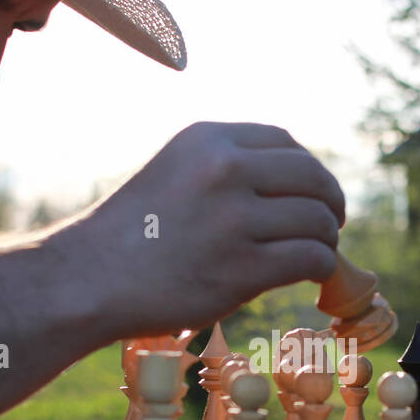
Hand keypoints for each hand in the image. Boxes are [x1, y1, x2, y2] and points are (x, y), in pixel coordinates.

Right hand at [65, 121, 346, 335]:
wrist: (89, 280)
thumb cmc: (131, 234)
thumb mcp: (175, 170)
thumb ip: (227, 166)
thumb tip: (295, 185)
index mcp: (209, 140)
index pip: (286, 144)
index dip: (309, 171)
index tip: (312, 193)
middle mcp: (225, 170)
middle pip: (312, 178)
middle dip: (330, 204)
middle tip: (330, 226)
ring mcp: (235, 220)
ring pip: (317, 221)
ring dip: (326, 240)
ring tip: (316, 254)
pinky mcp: (243, 268)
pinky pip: (311, 259)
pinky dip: (321, 267)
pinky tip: (310, 275)